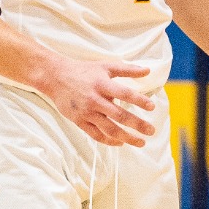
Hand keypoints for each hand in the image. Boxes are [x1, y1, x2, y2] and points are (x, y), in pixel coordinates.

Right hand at [38, 59, 155, 146]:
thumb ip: (127, 69)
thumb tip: (147, 70)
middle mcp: (95, 100)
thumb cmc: (83, 71)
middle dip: (138, 125)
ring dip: (126, 137)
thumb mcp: (105, 66)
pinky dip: (109, 141)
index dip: (139, 101)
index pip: (125, 94)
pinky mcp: (79, 121)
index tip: (152, 107)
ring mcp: (86, 112)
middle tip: (151, 131)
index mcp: (102, 85)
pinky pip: (96, 135)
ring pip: (109, 129)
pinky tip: (120, 142)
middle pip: (119, 115)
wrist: (55, 77)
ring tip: (140, 142)